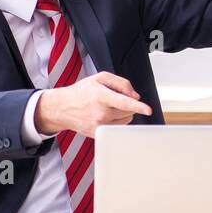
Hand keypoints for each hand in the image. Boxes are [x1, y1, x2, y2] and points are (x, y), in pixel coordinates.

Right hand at [34, 71, 151, 136]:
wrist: (63, 108)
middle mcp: (100, 113)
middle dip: (127, 103)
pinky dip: (118, 121)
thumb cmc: (82, 92)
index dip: (138, 106)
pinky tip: (106, 115)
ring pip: (127, 119)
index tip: (148, 110)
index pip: (124, 102)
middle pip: (129, 110)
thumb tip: (135, 96)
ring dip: (123, 113)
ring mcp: (99, 126)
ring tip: (108, 107)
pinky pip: (119, 128)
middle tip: (113, 98)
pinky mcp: (99, 134)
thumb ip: (121, 83)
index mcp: (101, 96)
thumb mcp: (100, 78)